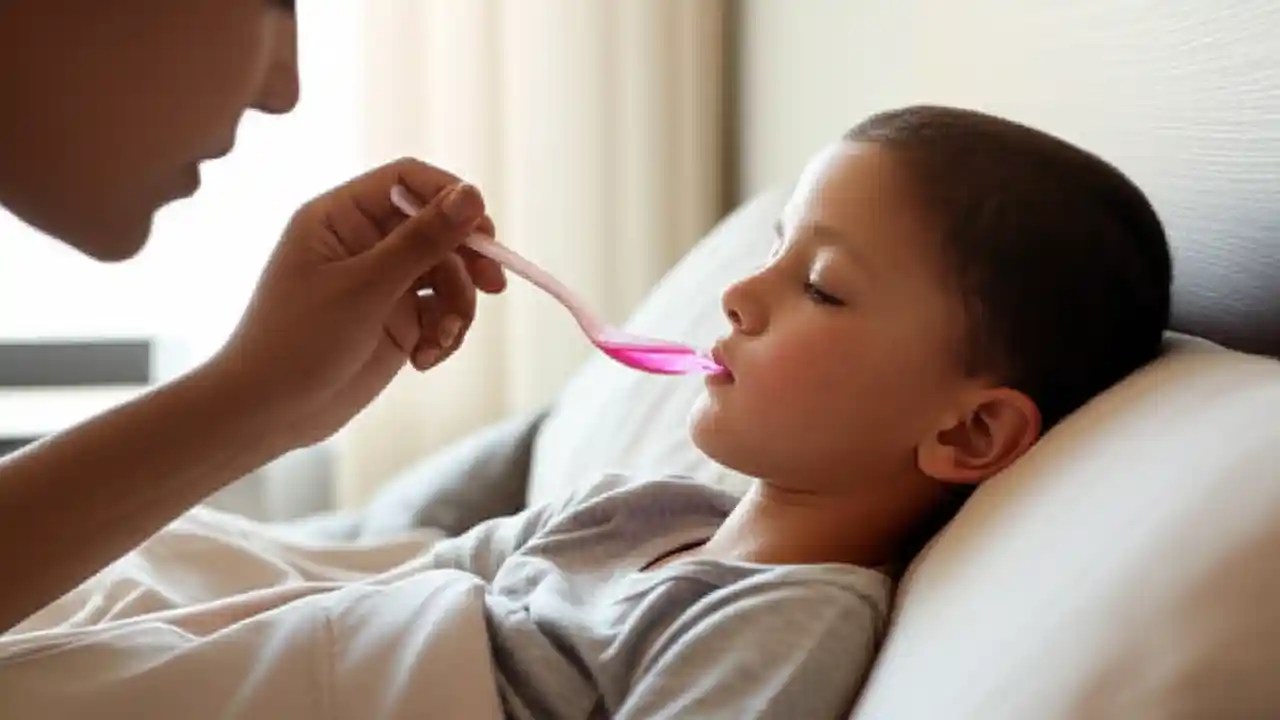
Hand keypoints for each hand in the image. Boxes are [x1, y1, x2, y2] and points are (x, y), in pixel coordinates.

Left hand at [209, 158, 505, 448]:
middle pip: (438, 229)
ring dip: (457, 308)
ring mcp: (381, 282)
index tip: (484, 231)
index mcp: (342, 216)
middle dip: (466, 260)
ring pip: (447, 275)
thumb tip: (472, 196)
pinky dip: (444, 335)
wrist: (268, 412)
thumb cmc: (298, 341)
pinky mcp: (395, 321)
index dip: (451, 197)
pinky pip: (440, 313)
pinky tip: (424, 360)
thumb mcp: (365, 287)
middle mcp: (364, 242)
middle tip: (492, 285)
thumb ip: (421, 241)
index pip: (409, 181)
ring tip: (442, 341)